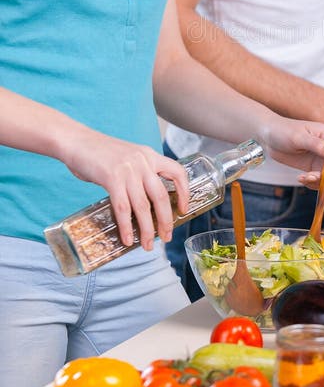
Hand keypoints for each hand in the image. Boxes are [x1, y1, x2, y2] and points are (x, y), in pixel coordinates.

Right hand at [60, 129, 189, 250]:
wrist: (76, 141)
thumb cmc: (100, 153)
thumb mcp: (128, 157)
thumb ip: (139, 173)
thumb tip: (145, 203)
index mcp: (150, 155)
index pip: (177, 172)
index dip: (184, 192)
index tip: (183, 210)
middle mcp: (143, 161)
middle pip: (161, 196)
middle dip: (165, 220)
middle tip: (166, 237)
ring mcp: (128, 170)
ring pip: (143, 206)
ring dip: (147, 229)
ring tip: (147, 245)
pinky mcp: (112, 178)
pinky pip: (123, 208)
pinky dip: (126, 226)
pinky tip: (126, 238)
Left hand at [258, 117, 323, 188]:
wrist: (268, 136)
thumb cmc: (283, 130)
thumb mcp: (298, 137)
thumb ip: (316, 145)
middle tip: (314, 178)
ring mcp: (321, 158)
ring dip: (320, 181)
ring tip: (304, 178)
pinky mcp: (313, 167)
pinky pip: (319, 180)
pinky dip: (312, 183)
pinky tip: (301, 179)